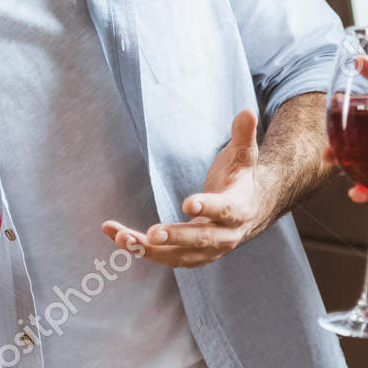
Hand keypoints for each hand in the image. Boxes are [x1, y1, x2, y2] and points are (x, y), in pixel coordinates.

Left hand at [103, 110, 269, 268]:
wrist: (251, 210)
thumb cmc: (240, 178)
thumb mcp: (244, 155)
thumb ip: (244, 134)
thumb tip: (246, 111)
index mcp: (238, 209)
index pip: (224, 210)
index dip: (207, 207)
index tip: (188, 203)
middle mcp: (224, 235)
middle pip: (200, 239)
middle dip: (175, 237)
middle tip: (152, 234)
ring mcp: (207, 250)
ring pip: (177, 256)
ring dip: (148, 250)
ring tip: (122, 238)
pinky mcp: (190, 256)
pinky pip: (163, 256)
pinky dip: (139, 248)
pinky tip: (115, 235)